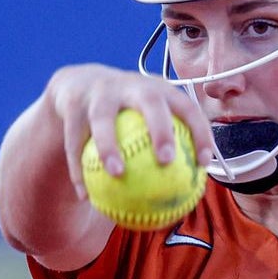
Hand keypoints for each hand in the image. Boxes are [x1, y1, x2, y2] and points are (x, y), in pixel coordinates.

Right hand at [44, 64, 214, 199]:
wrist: (79, 84)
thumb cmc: (125, 112)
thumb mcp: (146, 118)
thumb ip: (165, 147)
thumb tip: (188, 193)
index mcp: (157, 90)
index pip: (186, 107)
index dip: (200, 132)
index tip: (204, 163)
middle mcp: (131, 85)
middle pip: (150, 102)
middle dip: (161, 128)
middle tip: (167, 160)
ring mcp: (100, 91)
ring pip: (103, 118)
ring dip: (109, 145)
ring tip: (117, 173)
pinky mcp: (74, 101)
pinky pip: (75, 139)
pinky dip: (78, 167)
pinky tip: (84, 194)